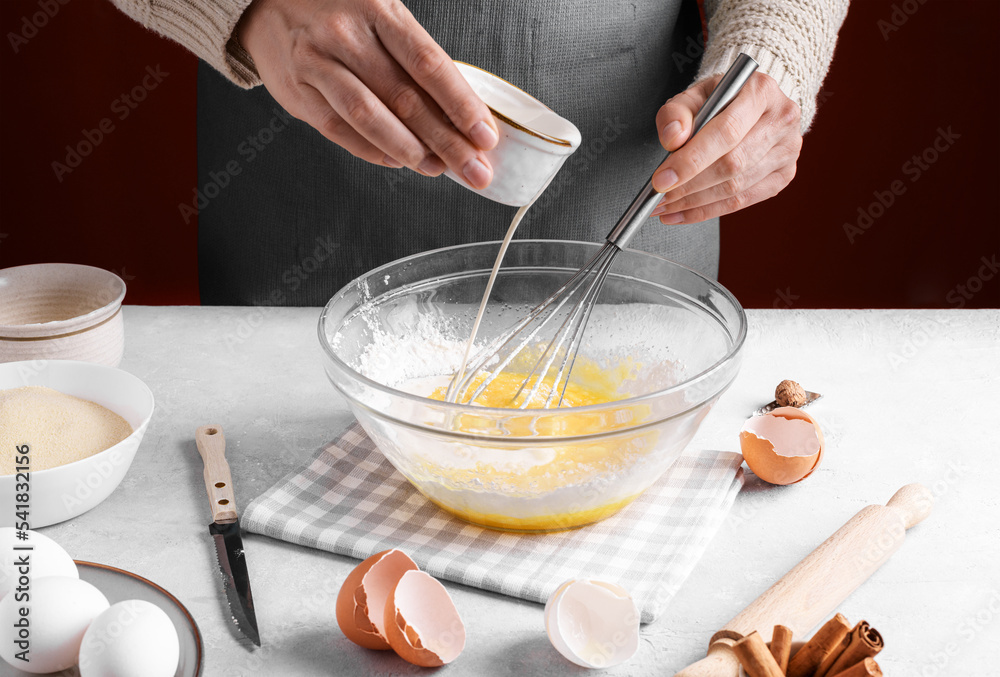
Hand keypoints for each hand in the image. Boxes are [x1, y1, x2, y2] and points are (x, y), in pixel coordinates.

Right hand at [237, 0, 498, 187]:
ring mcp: (318, 64)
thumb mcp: (380, 13)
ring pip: (370, 118)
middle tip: (474, 169)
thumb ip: (413, 57)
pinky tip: (399, 161)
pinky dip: (374, 151)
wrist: (265, 0)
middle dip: (447, 141)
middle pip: (406, 98)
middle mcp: (347, 36)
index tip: (485, 135)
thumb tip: (458, 110)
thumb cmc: (337, 11)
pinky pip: (341, 131)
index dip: (461, 104)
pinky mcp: (299, 93)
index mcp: (379, 10)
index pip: (430, 64)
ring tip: (438, 168)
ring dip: (411, 151)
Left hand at [650, 72, 802, 223]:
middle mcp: (782, 120)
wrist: (748, 106)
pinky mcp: (784, 175)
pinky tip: (682, 213)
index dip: (691, 160)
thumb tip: (673, 139)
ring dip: (694, 202)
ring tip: (664, 206)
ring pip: (736, 187)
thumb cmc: (719, 100)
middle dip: (689, 186)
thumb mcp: (693, 96)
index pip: (726, 132)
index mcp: (761, 91)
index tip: (662, 180)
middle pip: (732, 164)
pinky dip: (707, 211)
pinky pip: (743, 201)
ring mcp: (787, 151)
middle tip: (658, 197)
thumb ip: (677, 113)